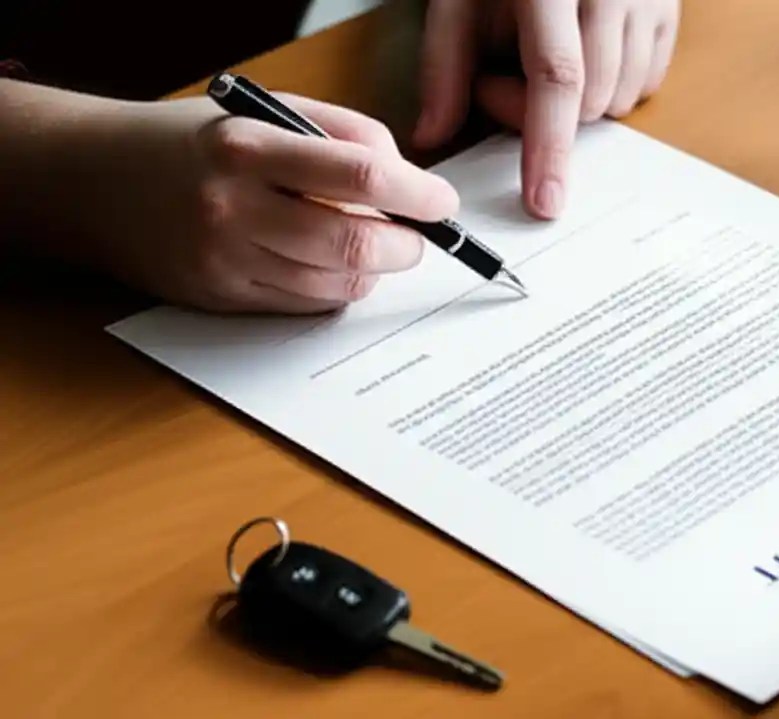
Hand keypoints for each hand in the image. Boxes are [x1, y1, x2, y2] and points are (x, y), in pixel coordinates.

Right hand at [79, 95, 458, 313]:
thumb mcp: (266, 111)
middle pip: (354, 243)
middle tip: (415, 235)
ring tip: (369, 243)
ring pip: (337, 285)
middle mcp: (233, 208)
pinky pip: (306, 306)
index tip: (441, 201)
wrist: (97, 181)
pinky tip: (327, 262)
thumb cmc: (195, 143)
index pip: (359, 174)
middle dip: (404, 245)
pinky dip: (336, 288)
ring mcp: (225, 260)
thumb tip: (408, 180)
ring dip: (373, 270)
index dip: (416, 193)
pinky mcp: (221, 299)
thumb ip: (343, 135)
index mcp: (248, 147)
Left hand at [413, 0, 680, 219]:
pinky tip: (585, 55)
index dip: (549, 145)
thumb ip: (444, 66)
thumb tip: (432, 137)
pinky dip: (614, 87)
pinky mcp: (669, 10)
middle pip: (591, 100)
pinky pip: (647, 83)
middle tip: (500, 78)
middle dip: (542, 115)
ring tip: (543, 59)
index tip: (543, 201)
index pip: (558, 78)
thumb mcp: (459, 0)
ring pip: (621, 99)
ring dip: (579, 105)